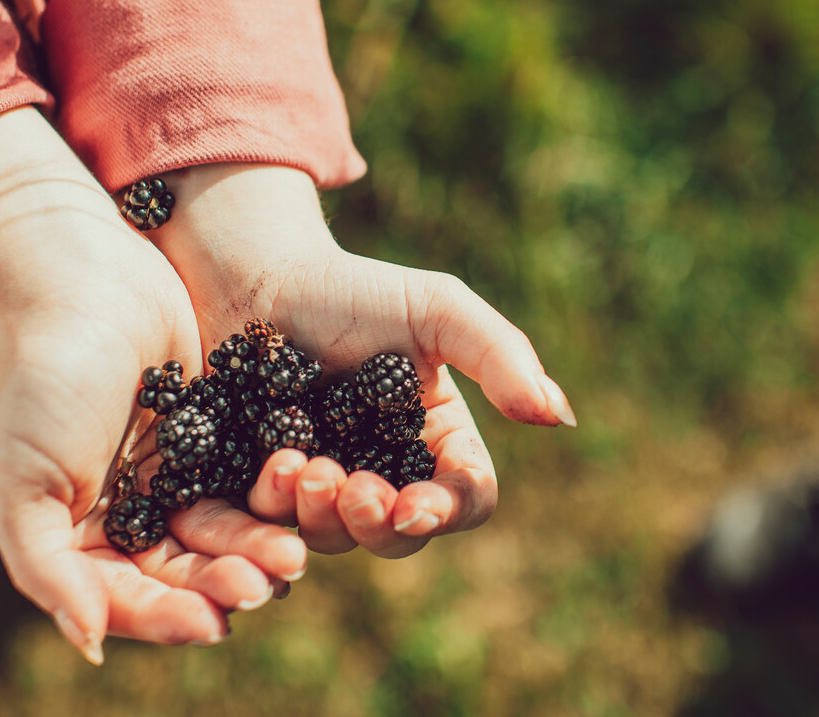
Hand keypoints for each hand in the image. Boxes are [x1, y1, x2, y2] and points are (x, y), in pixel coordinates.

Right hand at [0, 109, 304, 661]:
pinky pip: (249, 480)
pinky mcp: (219, 435)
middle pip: (183, 572)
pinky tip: (297, 504)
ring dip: (256, 549)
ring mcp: (177, 474)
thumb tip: (87, 643)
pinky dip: (271, 498)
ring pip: (224, 532)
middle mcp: (130, 513)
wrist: (88, 284)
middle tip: (267, 584)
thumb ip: (47, 569)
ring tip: (293, 556)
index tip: (211, 623)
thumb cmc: (45, 381)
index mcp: (79, 535)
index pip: (126, 598)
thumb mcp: (21, 481)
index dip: (166, 617)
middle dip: (224, 583)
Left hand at [150, 164, 575, 558]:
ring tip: (301, 466)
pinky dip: (276, 506)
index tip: (415, 502)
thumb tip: (558, 416)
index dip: (447, 510)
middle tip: (350, 485)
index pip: (465, 498)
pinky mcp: (268, 488)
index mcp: (436, 439)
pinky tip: (274, 464)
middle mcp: (386, 472)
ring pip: (338, 539)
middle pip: (402, 534)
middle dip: (378, 521)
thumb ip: (500, 355)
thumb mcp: (437, 309)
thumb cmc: (354, 289)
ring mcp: (326, 485)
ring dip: (324, 515)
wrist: (260, 280)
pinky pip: (275, 525)